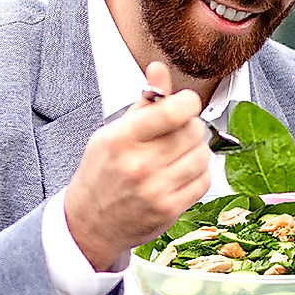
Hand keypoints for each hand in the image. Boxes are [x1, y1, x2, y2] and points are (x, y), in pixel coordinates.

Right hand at [64, 61, 211, 270]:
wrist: (89, 224)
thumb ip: (143, 103)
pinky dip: (198, 174)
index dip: (188, 102)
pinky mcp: (169, 210)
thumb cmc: (102, 175)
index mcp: (121, 139)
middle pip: (193, 131)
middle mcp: (138, 165)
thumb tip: (159, 69)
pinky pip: (204, 181)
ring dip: (197, 151)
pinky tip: (182, 173)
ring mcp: (155, 190)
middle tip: (181, 131)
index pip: (172, 111)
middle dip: (192, 126)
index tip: (186, 104)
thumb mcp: (112, 133)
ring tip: (181, 153)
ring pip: (203, 156)